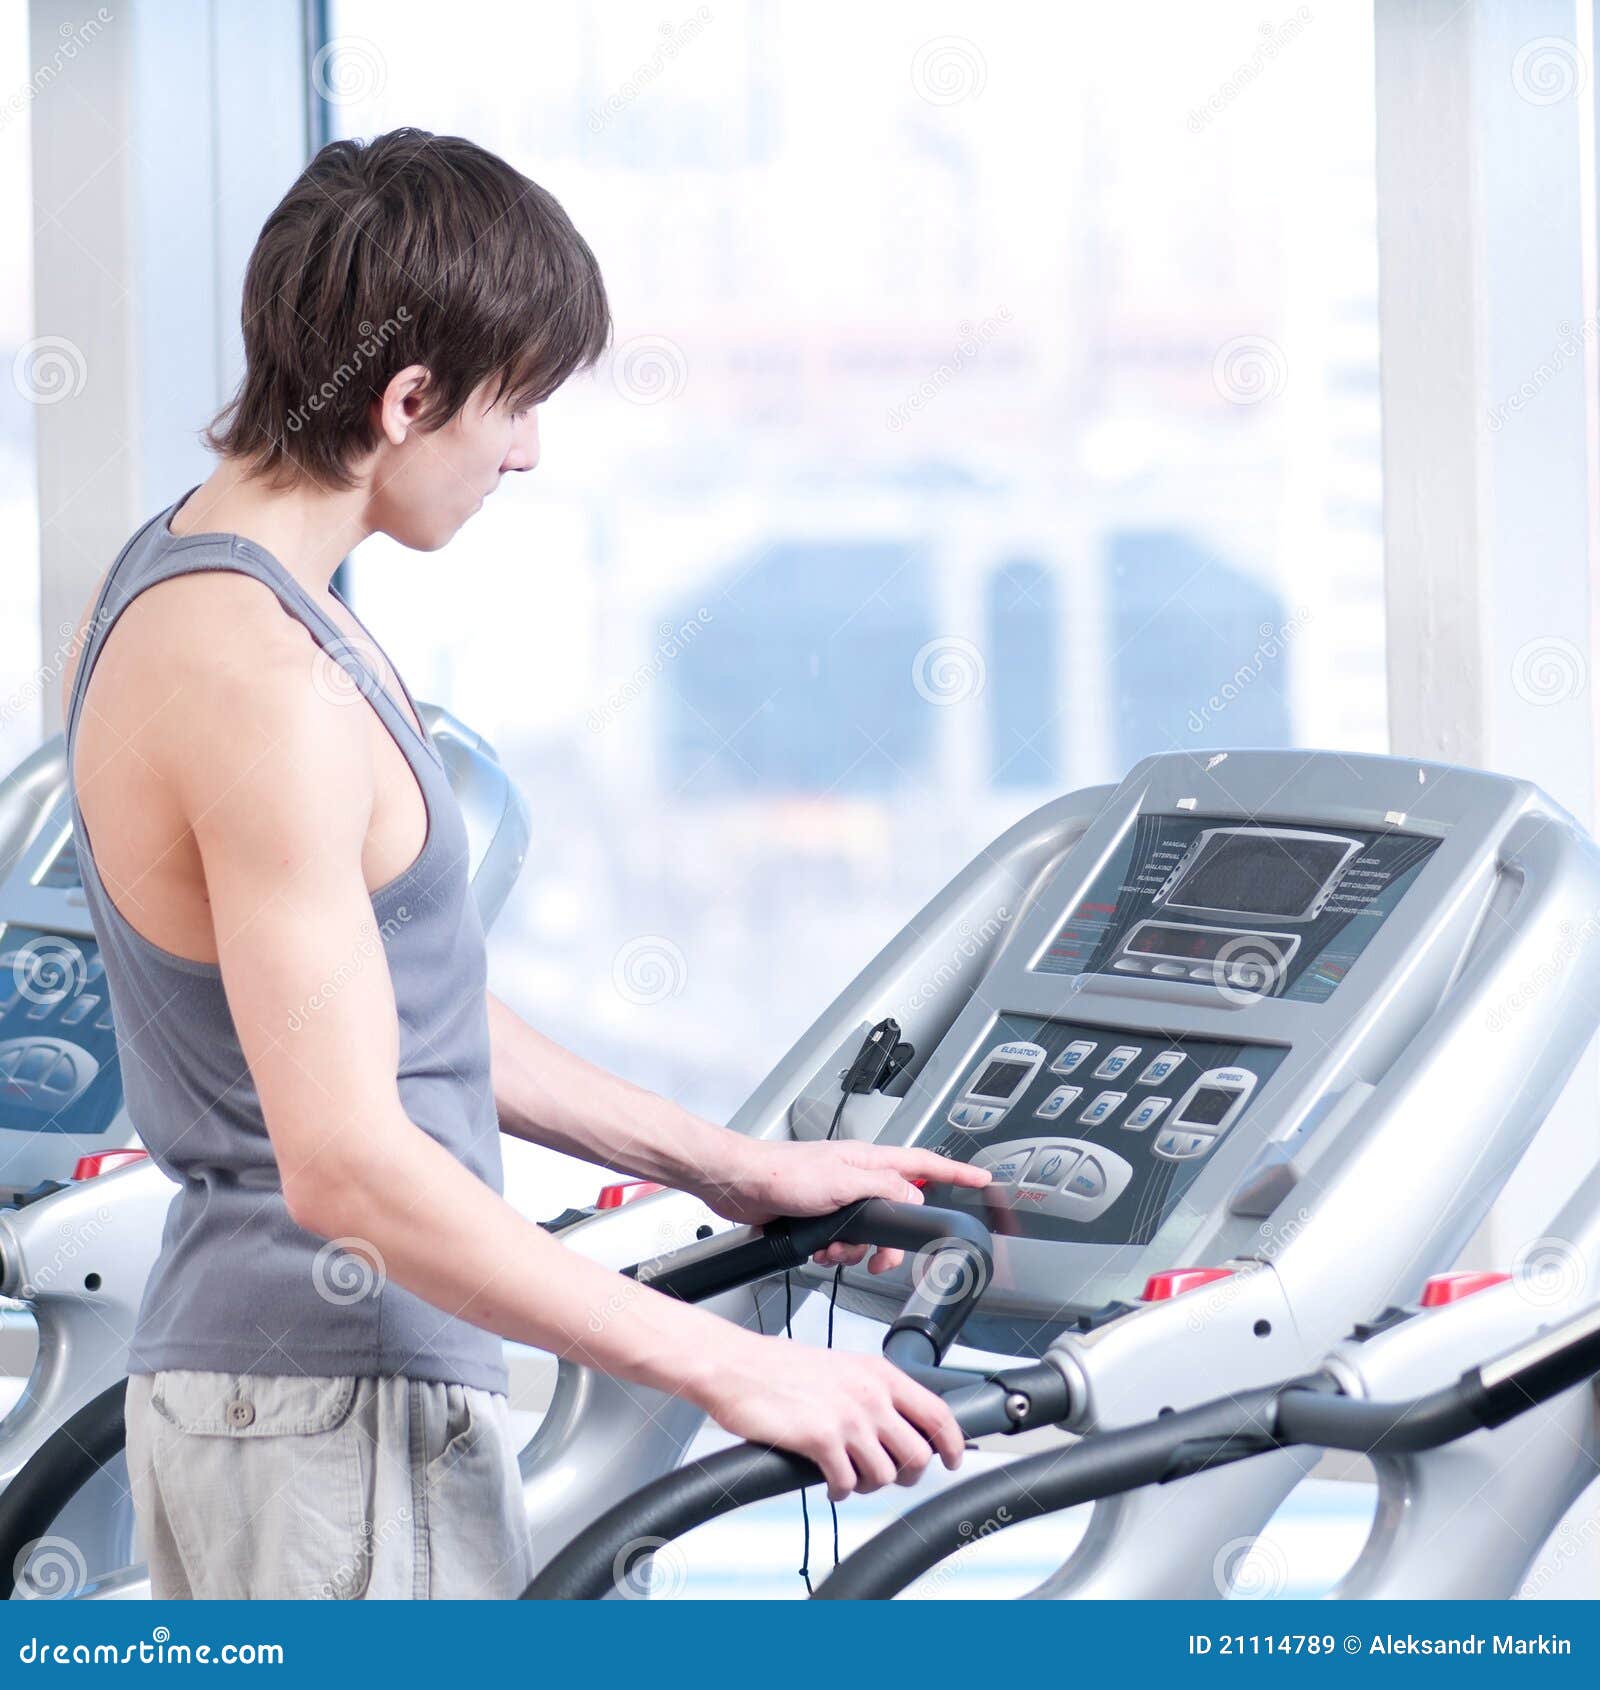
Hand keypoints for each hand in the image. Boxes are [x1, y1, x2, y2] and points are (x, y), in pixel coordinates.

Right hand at [691, 1329, 965, 1500]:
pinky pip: (848, 1484)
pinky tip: (828, 1482)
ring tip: (849, 1475)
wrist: (736, 1367)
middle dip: (906, 1474)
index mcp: (878, 1373)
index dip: (954, 1444)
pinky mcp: (822, 1440)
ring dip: (869, 1484)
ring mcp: (848, 1418)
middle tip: (886, 1475)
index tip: (954, 1460)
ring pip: (886, 1475)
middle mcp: (870, 1394)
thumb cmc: (779, 1366)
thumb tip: (897, 1424)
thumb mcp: (841, 1367)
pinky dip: (840, 1491)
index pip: (938, 1413)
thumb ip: (873, 1392)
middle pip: (918, 1454)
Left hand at [702, 1138, 990, 1274]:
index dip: (956, 1174)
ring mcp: (839, 1197)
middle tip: (881, 1259)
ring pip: (868, 1234)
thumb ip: (885, 1190)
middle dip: (888, 1243)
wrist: (740, 1186)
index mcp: (869, 1161)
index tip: (982, 1181)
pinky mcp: (820, 1216)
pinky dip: (832, 1251)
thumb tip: (915, 1197)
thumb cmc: (781, 1173)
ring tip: (832, 1248)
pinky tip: (816, 1249)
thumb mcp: (843, 1182)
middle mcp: (857, 1177)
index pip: (924, 1163)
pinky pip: (842, 1242)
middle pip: (898, 1212)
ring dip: (852, 1250)